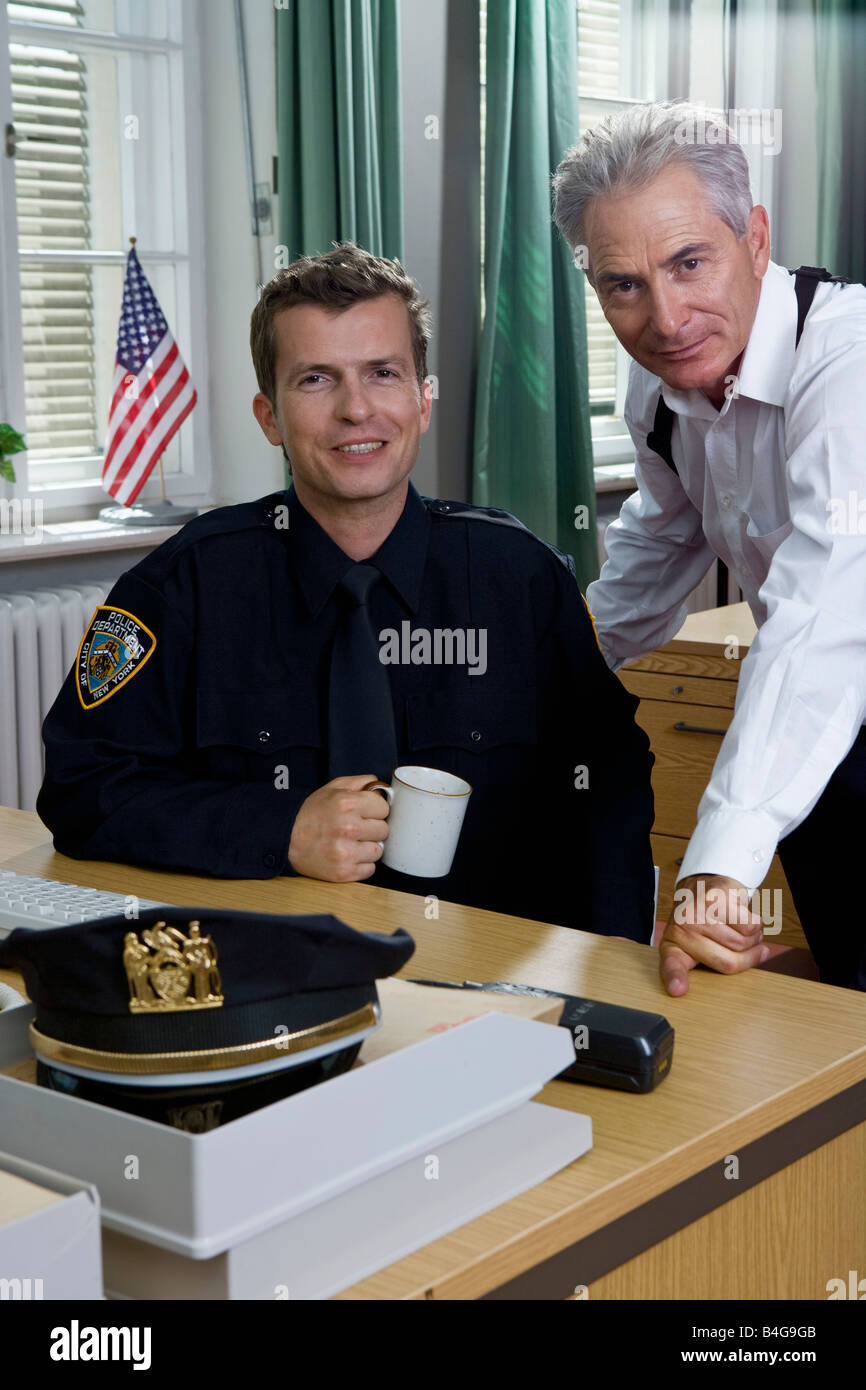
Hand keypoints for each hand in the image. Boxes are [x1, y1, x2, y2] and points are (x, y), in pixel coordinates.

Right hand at [288, 775, 389, 881]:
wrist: (286, 839)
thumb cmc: (310, 813)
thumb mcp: (332, 788)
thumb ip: (360, 782)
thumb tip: (382, 787)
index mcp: (348, 803)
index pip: (384, 808)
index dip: (375, 810)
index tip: (365, 813)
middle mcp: (348, 827)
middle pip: (384, 830)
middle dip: (372, 829)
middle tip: (356, 828)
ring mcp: (346, 852)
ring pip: (378, 851)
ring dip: (367, 847)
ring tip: (350, 842)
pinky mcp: (344, 872)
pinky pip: (370, 869)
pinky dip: (361, 864)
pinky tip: (348, 856)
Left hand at [658, 874, 770, 996]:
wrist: (702, 884)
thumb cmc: (700, 922)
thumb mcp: (692, 947)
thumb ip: (700, 968)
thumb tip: (686, 989)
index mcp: (673, 947)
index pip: (672, 966)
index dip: (675, 979)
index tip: (678, 991)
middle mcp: (682, 929)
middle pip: (728, 962)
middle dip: (749, 958)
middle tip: (753, 951)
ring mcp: (698, 912)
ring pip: (743, 943)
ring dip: (754, 940)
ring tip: (744, 932)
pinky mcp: (717, 898)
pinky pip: (750, 926)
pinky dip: (755, 925)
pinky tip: (744, 918)